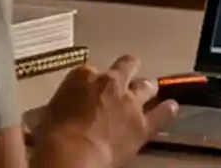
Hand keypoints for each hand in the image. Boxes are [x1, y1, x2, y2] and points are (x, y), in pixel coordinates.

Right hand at [32, 55, 179, 167]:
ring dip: (146, 88)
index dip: (89, 82)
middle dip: (126, 70)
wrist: (73, 154)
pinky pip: (162, 113)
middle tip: (125, 76)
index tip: (87, 91)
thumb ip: (64, 104)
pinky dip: (167, 110)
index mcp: (83, 76)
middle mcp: (110, 82)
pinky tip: (171, 107)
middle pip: (125, 66)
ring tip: (148, 90)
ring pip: (146, 85)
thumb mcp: (49, 112)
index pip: (88, 72)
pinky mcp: (143, 123)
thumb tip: (65, 109)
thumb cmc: (52, 135)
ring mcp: (130, 102)